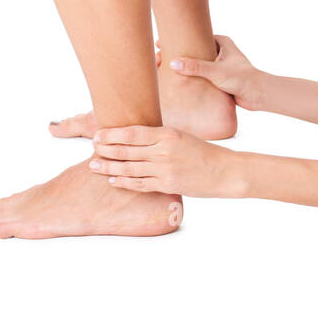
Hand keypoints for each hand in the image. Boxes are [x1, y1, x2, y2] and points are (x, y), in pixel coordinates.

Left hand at [89, 126, 252, 197]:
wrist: (225, 171)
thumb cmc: (204, 153)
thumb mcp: (182, 137)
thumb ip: (160, 138)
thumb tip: (135, 139)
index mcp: (168, 134)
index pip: (132, 133)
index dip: (112, 134)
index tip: (98, 134)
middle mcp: (164, 150)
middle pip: (126, 150)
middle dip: (105, 150)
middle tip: (92, 149)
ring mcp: (164, 168)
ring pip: (129, 167)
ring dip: (109, 167)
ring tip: (94, 165)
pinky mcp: (167, 184)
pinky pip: (140, 184)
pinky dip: (124, 182)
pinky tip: (113, 180)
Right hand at [158, 34, 265, 110]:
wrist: (259, 95)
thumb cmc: (243, 79)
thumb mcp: (217, 71)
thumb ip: (196, 67)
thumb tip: (173, 63)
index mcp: (221, 42)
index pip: (194, 36)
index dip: (177, 39)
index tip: (160, 43)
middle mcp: (220, 51)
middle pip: (193, 49)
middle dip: (177, 52)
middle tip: (158, 56)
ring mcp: (219, 64)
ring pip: (196, 63)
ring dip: (183, 66)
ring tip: (163, 68)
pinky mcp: (218, 78)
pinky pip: (200, 75)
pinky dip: (189, 77)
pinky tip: (176, 81)